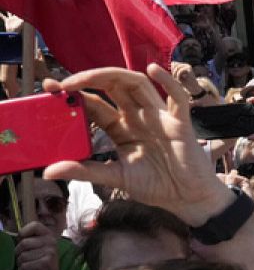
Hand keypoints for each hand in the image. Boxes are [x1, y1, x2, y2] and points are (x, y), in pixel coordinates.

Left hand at [16, 222, 61, 269]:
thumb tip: (17, 235)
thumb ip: (29, 238)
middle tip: (25, 258)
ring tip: (30, 265)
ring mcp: (50, 252)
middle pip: (24, 243)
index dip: (24, 232)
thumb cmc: (40, 260)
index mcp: (48, 235)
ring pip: (22, 256)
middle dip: (19, 253)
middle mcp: (51, 242)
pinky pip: (25, 266)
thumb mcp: (37, 246)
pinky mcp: (46, 263)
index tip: (22, 239)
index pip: (35, 225)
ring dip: (21, 264)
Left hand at [41, 66, 233, 226]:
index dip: (74, 95)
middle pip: (114, 86)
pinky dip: (168, 82)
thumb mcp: (114, 177)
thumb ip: (85, 171)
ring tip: (88, 77)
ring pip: (138, 84)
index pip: (95, 104)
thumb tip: (49, 171)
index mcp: (122, 128)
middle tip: (63, 84)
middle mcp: (139, 117)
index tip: (50, 90)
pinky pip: (177, 98)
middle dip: (88, 79)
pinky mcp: (180, 123)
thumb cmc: (156, 186)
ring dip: (113, 75)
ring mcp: (160, 117)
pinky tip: (153, 70)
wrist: (187, 199)